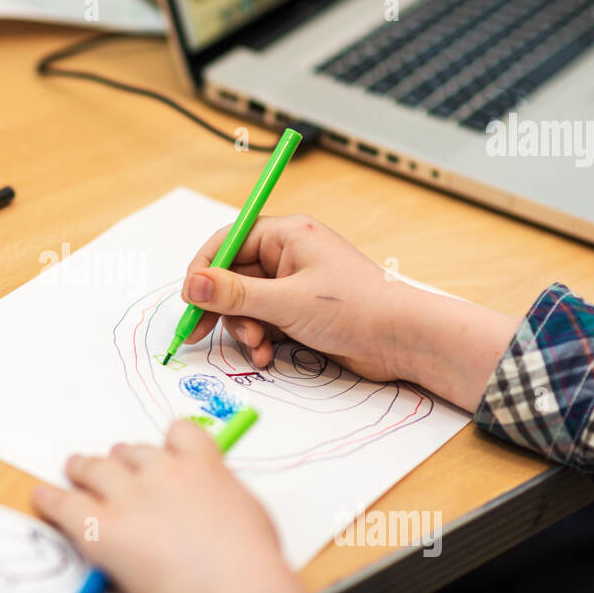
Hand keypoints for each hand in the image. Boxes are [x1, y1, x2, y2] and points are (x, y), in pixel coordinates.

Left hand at [32, 420, 312, 592]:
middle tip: (113, 467)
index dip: (167, 444)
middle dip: (122, 459)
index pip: (177, 432)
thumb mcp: (247, 510)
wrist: (230, 591)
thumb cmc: (251, 561)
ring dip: (83, 467)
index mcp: (200, 464)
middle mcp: (160, 472)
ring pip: (94, 468)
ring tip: (74, 468)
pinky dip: (51, 500)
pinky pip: (64, 504)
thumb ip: (220, 493)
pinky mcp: (99, 528)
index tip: (162, 453)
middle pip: (130, 452)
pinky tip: (42, 498)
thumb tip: (208, 497)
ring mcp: (126, 498)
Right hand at [182, 215, 517, 411]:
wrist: (405, 341)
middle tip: (197, 334)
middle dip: (223, 308)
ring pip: (246, 305)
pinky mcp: (301, 313)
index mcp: (287, 236)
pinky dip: (260, 340)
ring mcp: (295, 286)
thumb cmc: (358, 309)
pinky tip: (268, 356)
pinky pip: (264, 323)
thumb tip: (192, 285)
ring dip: (244, 330)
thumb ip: (235, 295)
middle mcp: (289, 256)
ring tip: (258, 347)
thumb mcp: (287, 302)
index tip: (189, 299)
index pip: (229, 241)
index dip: (204, 270)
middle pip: (233, 277)